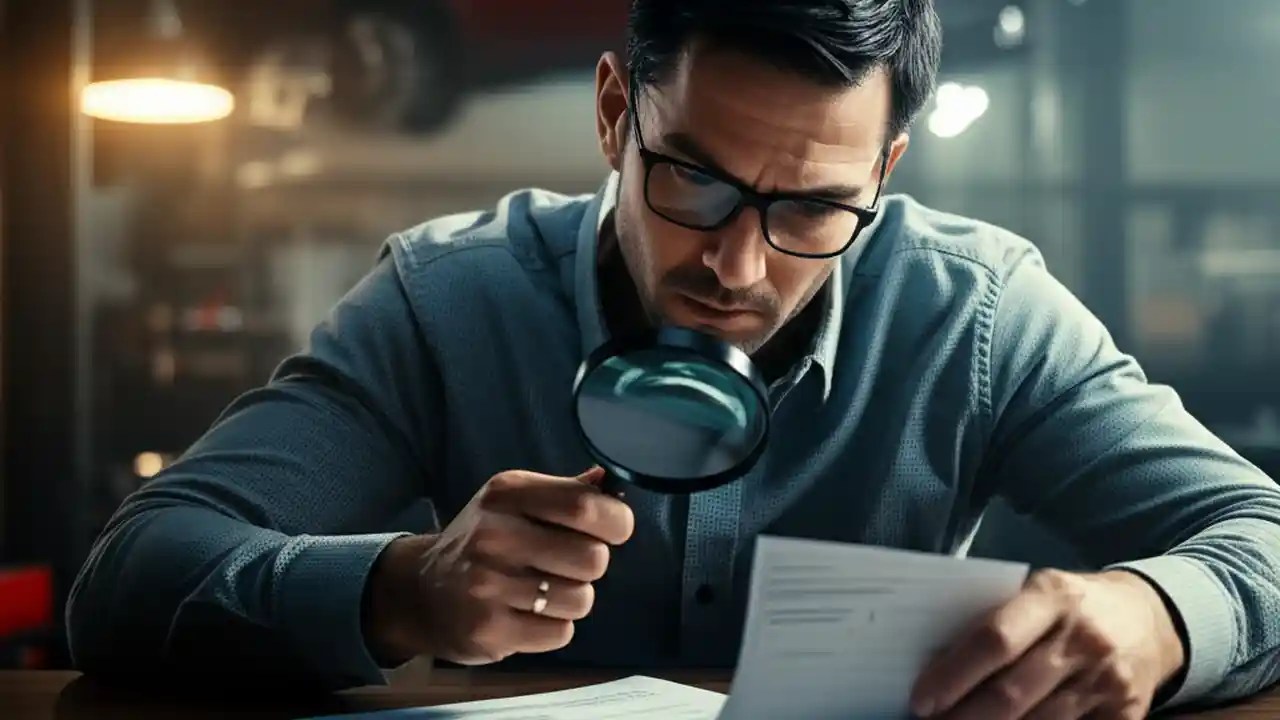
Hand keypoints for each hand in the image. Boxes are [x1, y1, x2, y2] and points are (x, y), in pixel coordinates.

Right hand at [363, 466, 633, 665]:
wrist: (421, 591)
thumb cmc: (483, 541)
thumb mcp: (515, 501)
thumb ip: (567, 492)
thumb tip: (612, 481)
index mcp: (507, 494)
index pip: (584, 505)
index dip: (616, 521)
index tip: (613, 530)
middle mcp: (494, 535)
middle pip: (592, 558)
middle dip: (591, 565)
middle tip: (566, 564)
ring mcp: (487, 585)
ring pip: (580, 599)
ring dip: (572, 598)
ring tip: (542, 590)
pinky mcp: (488, 630)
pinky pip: (560, 632)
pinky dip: (553, 627)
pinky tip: (526, 614)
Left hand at [909, 569, 1185, 719]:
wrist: (1149, 618)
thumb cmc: (1071, 605)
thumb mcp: (1036, 593)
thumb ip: (995, 621)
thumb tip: (936, 664)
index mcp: (1053, 596)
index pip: (995, 639)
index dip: (953, 675)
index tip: (921, 700)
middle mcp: (1084, 638)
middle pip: (1012, 693)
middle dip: (964, 716)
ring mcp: (1108, 680)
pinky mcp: (1126, 713)